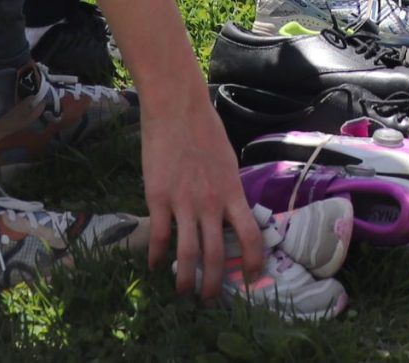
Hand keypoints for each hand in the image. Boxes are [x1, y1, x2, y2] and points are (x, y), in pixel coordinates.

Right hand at [141, 89, 267, 300]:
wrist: (177, 108)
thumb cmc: (204, 130)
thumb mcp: (227, 162)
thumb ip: (228, 191)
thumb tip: (229, 212)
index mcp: (232, 193)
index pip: (250, 236)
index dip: (253, 262)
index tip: (251, 278)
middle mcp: (211, 203)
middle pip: (217, 254)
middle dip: (214, 283)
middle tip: (209, 299)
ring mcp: (184, 202)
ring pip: (188, 253)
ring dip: (186, 279)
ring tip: (183, 292)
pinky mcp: (158, 198)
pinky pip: (159, 236)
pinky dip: (157, 256)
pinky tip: (155, 265)